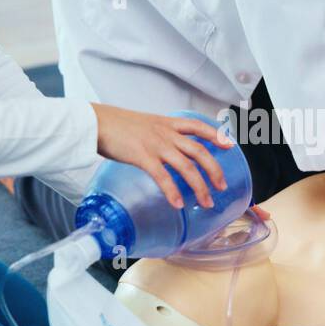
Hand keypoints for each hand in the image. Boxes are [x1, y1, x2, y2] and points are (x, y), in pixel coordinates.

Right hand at [91, 104, 231, 209]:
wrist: (96, 121)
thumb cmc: (116, 125)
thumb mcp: (144, 124)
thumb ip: (158, 134)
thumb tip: (165, 148)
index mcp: (167, 123)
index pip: (198, 126)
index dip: (216, 135)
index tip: (229, 145)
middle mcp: (166, 133)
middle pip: (200, 151)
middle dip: (214, 170)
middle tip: (221, 186)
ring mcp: (156, 145)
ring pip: (187, 167)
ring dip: (200, 187)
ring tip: (206, 202)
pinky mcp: (143, 157)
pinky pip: (163, 177)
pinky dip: (173, 192)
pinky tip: (178, 204)